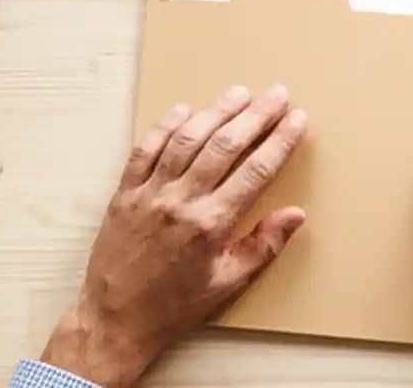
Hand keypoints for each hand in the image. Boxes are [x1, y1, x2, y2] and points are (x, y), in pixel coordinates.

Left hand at [41, 85, 307, 387]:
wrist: (115, 319)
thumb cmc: (174, 306)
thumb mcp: (227, 283)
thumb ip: (263, 245)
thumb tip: (296, 214)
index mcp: (211, 225)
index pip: (255, 171)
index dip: (280, 141)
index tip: (298, 119)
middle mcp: (181, 202)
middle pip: (225, 145)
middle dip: (255, 116)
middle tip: (277, 94)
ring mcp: (150, 193)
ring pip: (187, 139)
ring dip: (215, 111)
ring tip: (239, 93)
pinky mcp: (125, 193)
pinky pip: (146, 150)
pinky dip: (165, 127)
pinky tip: (184, 110)